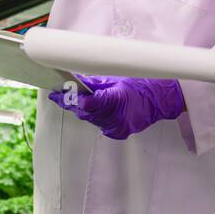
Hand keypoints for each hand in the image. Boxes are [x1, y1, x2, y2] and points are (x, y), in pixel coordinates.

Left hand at [48, 76, 184, 139]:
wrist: (157, 100)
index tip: (57, 94)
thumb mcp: (115, 79)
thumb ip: (94, 84)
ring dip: (85, 111)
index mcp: (116, 99)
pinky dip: (97, 118)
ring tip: (79, 100)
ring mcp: (118, 127)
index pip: (88, 102)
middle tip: (60, 95)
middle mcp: (116, 116)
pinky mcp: (119, 133)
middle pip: (86, 113)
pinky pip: (101, 126)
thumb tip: (74, 83)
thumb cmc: (138, 86)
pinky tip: (98, 110)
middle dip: (73, 104)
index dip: (71, 99)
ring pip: (92, 120)